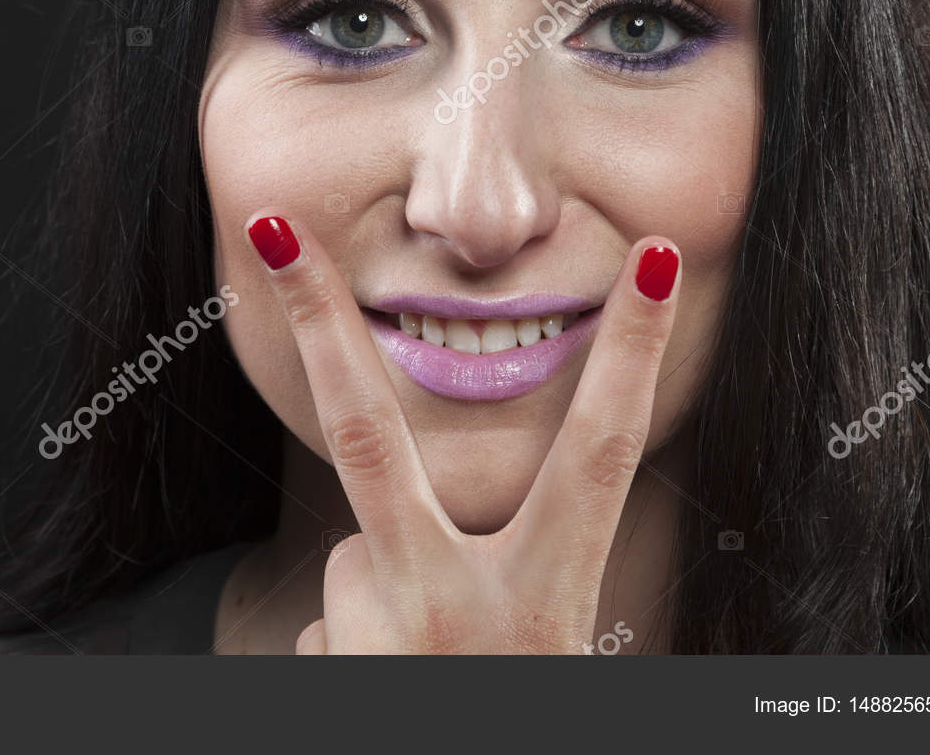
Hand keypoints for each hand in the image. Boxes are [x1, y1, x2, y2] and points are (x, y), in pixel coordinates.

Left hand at [244, 212, 680, 653]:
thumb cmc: (513, 728)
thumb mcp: (548, 651)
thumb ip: (515, 585)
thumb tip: (424, 546)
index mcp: (543, 604)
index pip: (598, 456)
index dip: (632, 353)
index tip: (655, 257)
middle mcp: (452, 613)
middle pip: (369, 433)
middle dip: (321, 317)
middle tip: (274, 225)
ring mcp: (375, 641)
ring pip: (355, 559)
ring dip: (382, 594)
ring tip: (425, 670)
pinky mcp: (321, 672)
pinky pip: (330, 625)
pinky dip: (359, 647)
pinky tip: (390, 684)